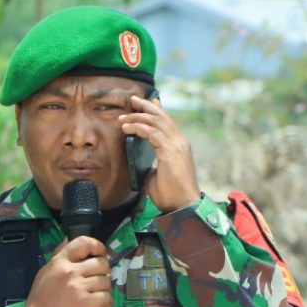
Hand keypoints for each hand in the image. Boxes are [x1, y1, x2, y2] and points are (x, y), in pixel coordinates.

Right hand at [21, 236, 112, 306]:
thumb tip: (68, 242)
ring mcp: (78, 287)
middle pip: (101, 263)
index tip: (101, 254)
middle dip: (105, 272)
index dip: (97, 246)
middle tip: (100, 281)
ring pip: (106, 281)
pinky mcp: (86, 302)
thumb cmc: (40, 303)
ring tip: (98, 296)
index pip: (82, 243)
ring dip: (106, 289)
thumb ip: (58, 260)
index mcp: (59, 262)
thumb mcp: (45, 274)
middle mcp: (69, 271)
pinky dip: (107, 303)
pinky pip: (107, 297)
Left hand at [120, 94, 198, 212]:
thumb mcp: (157, 173)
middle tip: (131, 100)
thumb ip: (151, 162)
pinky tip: (128, 129)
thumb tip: (139, 159)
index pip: (167, 121)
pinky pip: (152, 133)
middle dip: (145, 106)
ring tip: (123, 118)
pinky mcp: (170, 152)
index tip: (139, 105)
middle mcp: (180, 142)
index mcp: (179, 146)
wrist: (182, 207)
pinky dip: (138, 127)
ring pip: (156, 121)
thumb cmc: (171, 194)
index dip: (154, 110)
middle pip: (162, 116)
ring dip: (137, 117)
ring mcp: (177, 146)